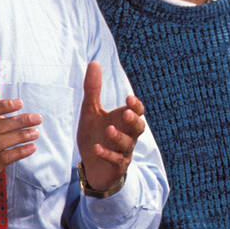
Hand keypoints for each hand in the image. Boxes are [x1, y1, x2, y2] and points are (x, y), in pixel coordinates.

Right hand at [0, 99, 41, 215]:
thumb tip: (5, 116)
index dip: (1, 106)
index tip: (19, 103)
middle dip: (18, 120)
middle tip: (37, 118)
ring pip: (0, 141)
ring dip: (21, 135)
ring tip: (36, 132)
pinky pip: (4, 159)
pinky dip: (20, 151)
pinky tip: (31, 148)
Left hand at [76, 61, 146, 193]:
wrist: (92, 165)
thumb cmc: (95, 135)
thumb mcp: (91, 111)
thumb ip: (93, 89)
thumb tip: (94, 62)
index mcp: (124, 121)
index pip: (138, 111)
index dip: (136, 105)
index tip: (128, 98)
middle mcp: (127, 135)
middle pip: (139, 128)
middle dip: (134, 120)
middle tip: (126, 113)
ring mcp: (123, 151)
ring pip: (128, 144)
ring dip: (119, 137)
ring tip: (109, 130)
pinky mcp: (115, 166)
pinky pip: (116, 160)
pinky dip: (107, 154)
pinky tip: (97, 148)